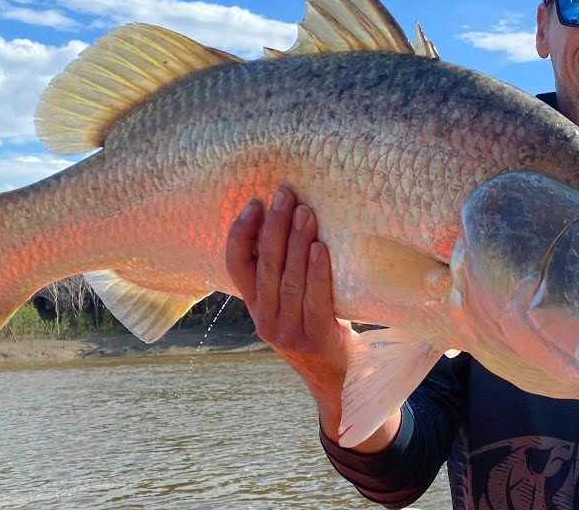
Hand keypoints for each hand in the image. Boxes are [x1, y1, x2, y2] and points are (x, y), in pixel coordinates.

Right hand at [225, 186, 366, 442]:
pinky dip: (317, 271)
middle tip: (285, 193)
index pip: (236, 267)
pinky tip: (320, 247)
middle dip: (274, 226)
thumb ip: (286, 276)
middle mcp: (266, 321)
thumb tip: (294, 220)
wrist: (341, 385)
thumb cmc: (320, 332)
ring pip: (288, 280)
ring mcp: (288, 332)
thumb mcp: (293, 307)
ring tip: (305, 211)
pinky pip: (315, 300)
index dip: (241, 235)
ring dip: (296, 242)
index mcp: (257, 309)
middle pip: (265, 266)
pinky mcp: (315, 340)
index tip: (253, 204)